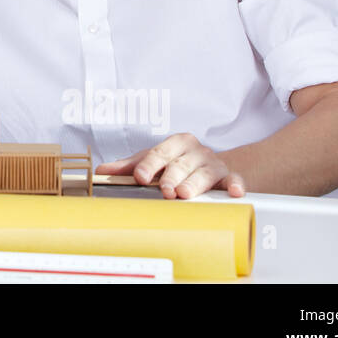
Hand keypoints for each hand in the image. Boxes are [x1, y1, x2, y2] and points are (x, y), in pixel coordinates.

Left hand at [97, 133, 245, 198]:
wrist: (209, 166)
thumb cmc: (176, 164)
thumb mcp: (152, 162)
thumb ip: (129, 166)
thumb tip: (102, 172)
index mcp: (175, 143)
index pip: (159, 153)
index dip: (148, 165)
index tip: (139, 176)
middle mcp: (195, 150)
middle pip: (180, 164)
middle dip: (171, 177)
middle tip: (165, 190)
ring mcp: (213, 163)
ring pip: (203, 173)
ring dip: (194, 184)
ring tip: (184, 194)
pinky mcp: (229, 177)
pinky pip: (234, 180)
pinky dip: (235, 185)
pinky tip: (235, 192)